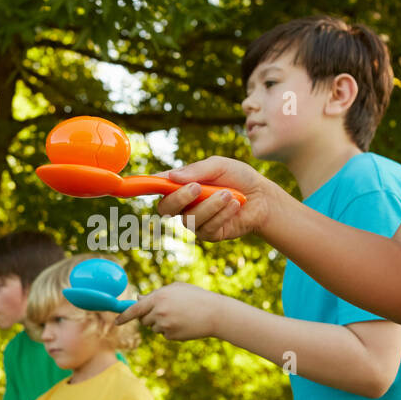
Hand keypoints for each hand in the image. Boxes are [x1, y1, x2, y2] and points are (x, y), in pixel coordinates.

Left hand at [114, 282, 224, 339]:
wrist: (215, 313)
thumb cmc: (195, 297)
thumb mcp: (175, 289)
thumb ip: (155, 294)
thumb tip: (138, 299)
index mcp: (158, 298)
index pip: (134, 309)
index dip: (123, 316)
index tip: (116, 322)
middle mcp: (159, 312)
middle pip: (143, 320)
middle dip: (149, 317)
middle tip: (165, 312)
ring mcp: (165, 326)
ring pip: (154, 328)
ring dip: (161, 324)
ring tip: (180, 316)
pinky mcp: (172, 336)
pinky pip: (165, 335)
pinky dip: (171, 331)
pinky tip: (184, 324)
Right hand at [152, 156, 278, 241]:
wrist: (262, 197)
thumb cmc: (239, 177)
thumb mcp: (219, 165)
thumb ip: (197, 170)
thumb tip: (172, 176)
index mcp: (182, 184)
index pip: (158, 185)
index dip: (145, 186)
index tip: (138, 183)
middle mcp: (184, 204)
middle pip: (166, 208)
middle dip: (180, 198)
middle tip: (197, 188)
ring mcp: (196, 220)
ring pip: (190, 219)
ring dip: (210, 205)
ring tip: (230, 194)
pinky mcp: (209, 234)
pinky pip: (207, 228)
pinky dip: (222, 214)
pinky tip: (235, 205)